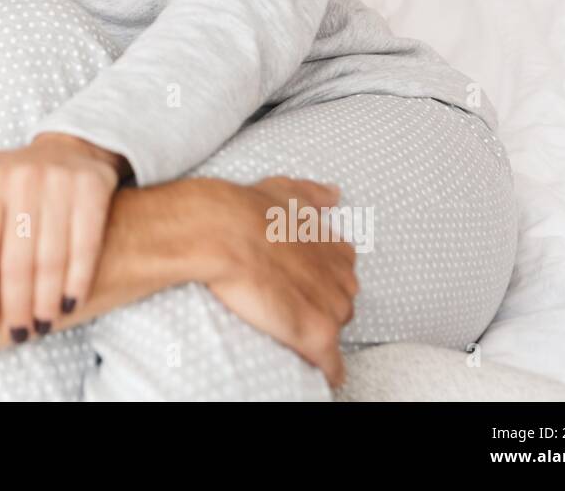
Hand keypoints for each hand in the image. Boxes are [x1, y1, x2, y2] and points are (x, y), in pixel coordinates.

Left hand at [0, 133, 127, 342]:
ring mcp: (61, 183)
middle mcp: (24, 179)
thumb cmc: (12, 174)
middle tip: (17, 334)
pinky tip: (70, 305)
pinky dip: (78, 279)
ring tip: (41, 327)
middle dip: (15, 303)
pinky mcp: (93, 189)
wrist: (71, 148)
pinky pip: (86, 244)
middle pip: (17, 258)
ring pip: (51, 256)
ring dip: (46, 299)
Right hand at [196, 176, 358, 388]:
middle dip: (322, 304)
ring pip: (336, 329)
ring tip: (291, 331)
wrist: (223, 233)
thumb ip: (313, 195)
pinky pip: (331, 362)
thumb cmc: (248, 211)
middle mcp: (342, 277)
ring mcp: (332, 307)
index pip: (341, 273)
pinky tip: (322, 374)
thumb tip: (333, 194)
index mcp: (336, 248)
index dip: (320, 278)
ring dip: (320, 331)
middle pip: (342, 302)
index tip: (299, 280)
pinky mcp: (317, 334)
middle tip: (288, 303)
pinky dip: (329, 369)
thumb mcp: (285, 191)